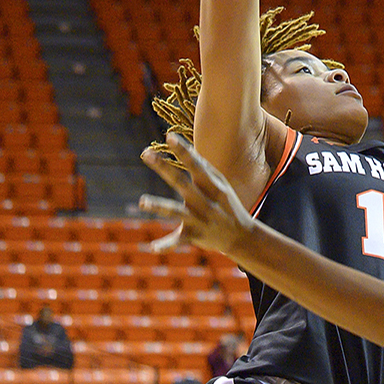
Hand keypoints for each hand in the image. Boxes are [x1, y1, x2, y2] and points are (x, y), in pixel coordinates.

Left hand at [139, 133, 259, 257]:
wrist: (242, 236)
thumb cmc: (227, 204)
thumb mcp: (221, 185)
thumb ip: (204, 168)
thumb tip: (185, 149)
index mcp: (212, 185)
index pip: (195, 164)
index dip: (183, 150)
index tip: (169, 136)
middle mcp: (205, 200)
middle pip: (181, 182)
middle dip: (164, 168)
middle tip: (146, 154)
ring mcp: (199, 219)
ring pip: (176, 212)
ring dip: (159, 206)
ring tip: (142, 202)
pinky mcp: (194, 236)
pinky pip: (178, 240)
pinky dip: (166, 245)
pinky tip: (152, 247)